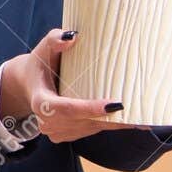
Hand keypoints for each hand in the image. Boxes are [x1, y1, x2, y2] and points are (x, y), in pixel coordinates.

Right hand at [0, 28, 128, 143]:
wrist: (30, 83)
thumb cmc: (40, 62)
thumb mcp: (44, 48)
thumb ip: (55, 39)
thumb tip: (72, 36)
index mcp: (41, 101)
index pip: (66, 108)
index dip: (89, 109)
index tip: (114, 105)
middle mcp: (47, 121)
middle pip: (83, 122)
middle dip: (110, 119)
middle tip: (139, 112)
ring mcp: (56, 131)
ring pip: (90, 129)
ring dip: (114, 124)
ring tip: (141, 117)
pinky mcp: (66, 134)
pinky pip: (91, 131)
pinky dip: (110, 126)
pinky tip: (131, 121)